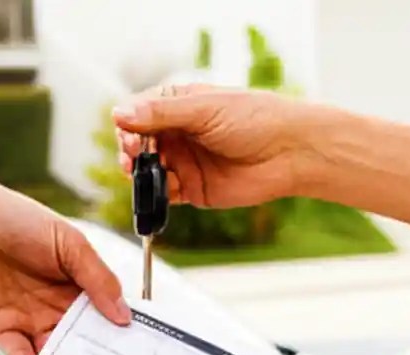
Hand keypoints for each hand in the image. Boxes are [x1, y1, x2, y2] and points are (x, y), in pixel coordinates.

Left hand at [0, 188, 129, 354]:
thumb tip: (124, 316)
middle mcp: (57, 308)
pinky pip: (19, 354)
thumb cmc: (19, 220)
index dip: (123, 341)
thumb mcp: (72, 244)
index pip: (107, 321)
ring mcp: (30, 320)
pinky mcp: (1, 328)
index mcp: (79, 287)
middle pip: (84, 347)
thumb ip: (99, 280)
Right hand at [112, 85, 309, 208]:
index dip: (129, 125)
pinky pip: (164, 194)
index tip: (131, 136)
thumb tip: (119, 113)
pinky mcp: (192, 188)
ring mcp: (184, 161)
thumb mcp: (204, 109)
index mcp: (178, 105)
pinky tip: (163, 191)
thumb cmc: (256, 119)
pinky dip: (157, 195)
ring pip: (146, 170)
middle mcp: (178, 133)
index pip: (137, 113)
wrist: (290, 152)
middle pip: (137, 143)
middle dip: (131, 151)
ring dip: (140, 174)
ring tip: (146, 174)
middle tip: (135, 156)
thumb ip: (161, 113)